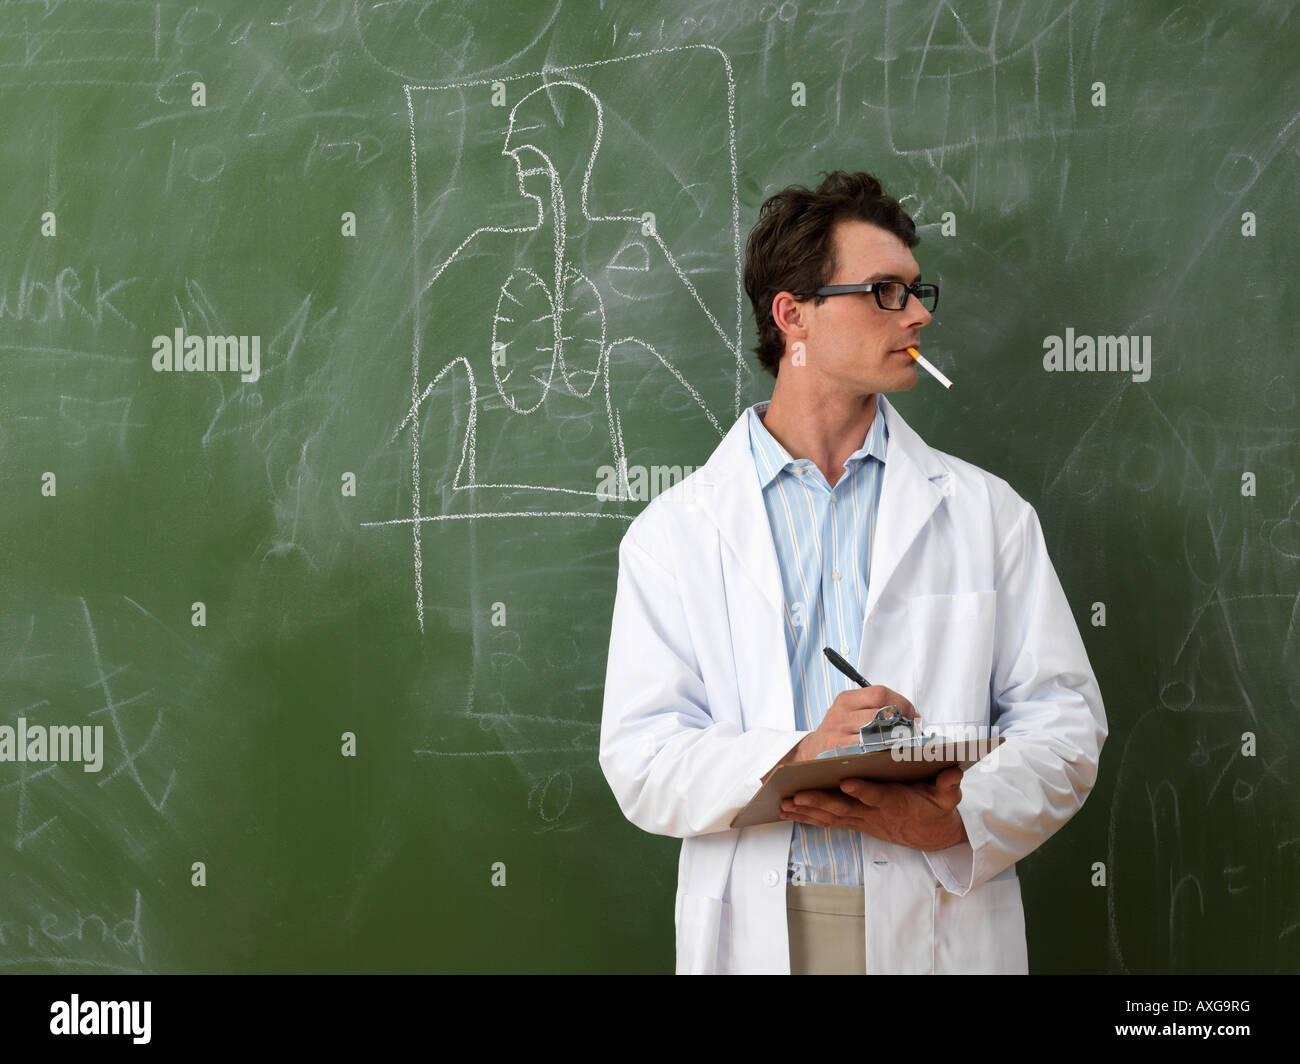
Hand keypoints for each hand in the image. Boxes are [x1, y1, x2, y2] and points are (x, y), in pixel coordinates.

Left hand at [778, 767, 967, 850]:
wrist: (931, 835)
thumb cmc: (936, 809)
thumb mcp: (947, 798)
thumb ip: (949, 785)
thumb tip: (954, 772)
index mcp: (896, 802)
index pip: (878, 796)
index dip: (863, 791)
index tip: (846, 782)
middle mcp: (875, 813)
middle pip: (845, 809)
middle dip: (821, 802)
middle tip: (798, 795)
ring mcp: (863, 819)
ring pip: (832, 816)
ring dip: (808, 812)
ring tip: (785, 804)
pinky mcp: (856, 822)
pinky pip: (829, 821)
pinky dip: (808, 818)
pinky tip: (788, 813)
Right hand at [793, 685, 919, 761]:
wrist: (813, 752)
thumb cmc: (839, 732)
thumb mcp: (851, 711)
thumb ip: (877, 708)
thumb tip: (914, 716)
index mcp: (846, 699)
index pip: (880, 694)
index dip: (902, 704)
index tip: (911, 714)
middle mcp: (840, 714)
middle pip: (881, 714)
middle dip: (903, 723)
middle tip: (912, 732)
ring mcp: (837, 733)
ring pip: (877, 734)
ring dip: (896, 740)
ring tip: (904, 743)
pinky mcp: (837, 752)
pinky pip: (868, 751)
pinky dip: (883, 753)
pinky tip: (889, 755)